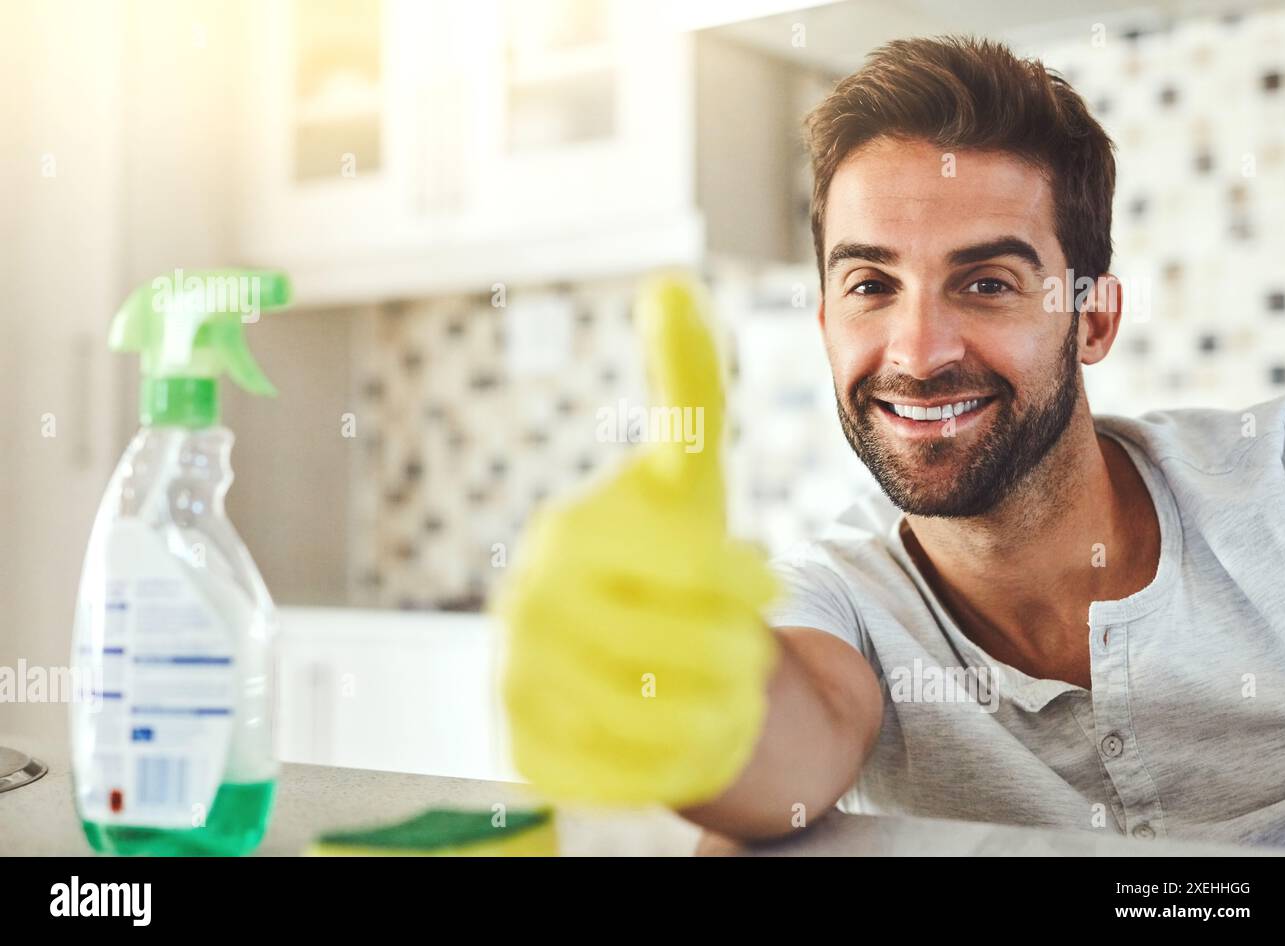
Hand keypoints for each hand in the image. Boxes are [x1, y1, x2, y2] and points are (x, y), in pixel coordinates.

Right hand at [496, 273, 780, 806]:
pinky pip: (645, 777)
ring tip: (710, 680)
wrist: (633, 657)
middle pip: (695, 650)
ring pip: (678, 720)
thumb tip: (670, 283)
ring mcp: (520, 687)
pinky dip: (686, 758)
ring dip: (721, 704)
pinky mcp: (531, 756)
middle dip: (735, 649)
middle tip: (727, 639)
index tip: (760, 581)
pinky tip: (678, 726)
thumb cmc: (669, 561)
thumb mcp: (686, 478)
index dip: (745, 581)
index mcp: (568, 534)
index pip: (695, 566)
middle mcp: (526, 609)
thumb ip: (686, 385)